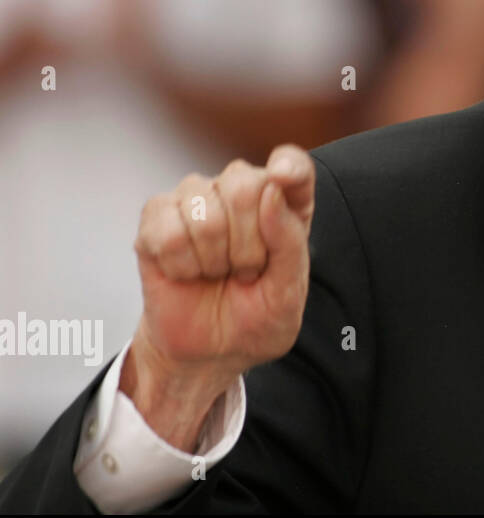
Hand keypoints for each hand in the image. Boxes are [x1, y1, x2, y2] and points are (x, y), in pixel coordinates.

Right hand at [121, 145, 315, 450]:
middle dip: (248, 245)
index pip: (293, 166)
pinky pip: (166, 230)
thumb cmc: (256, 317)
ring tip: (217, 274)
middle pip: (244, 185)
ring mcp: (196, 199)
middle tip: (246, 272)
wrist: (210, 352)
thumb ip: (289, 241)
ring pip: (205, 212)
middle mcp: (241, 191)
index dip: (289, 166)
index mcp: (285, 204)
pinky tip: (187, 273)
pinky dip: (181, 265)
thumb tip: (271, 191)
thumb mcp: (289, 292)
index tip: (283, 177)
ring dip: (214, 259)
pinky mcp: (156, 217)